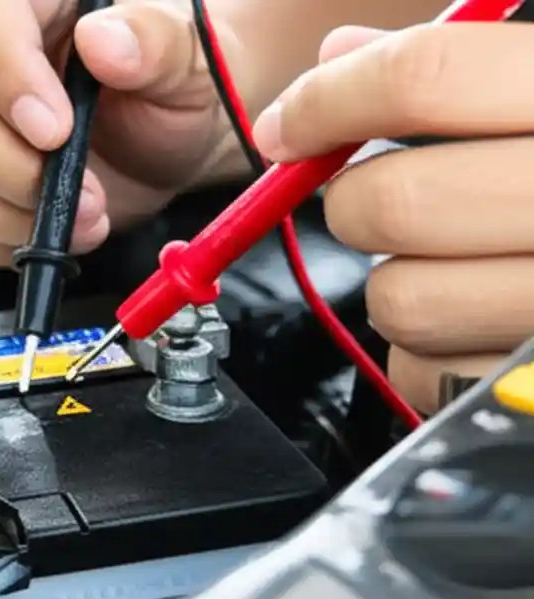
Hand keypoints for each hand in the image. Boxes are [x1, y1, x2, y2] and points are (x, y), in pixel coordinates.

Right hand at [0, 0, 247, 266]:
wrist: (172, 143)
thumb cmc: (176, 86)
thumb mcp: (189, 59)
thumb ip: (155, 43)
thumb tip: (104, 42)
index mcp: (33, 2)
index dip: (3, 69)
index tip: (52, 130)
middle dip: (7, 162)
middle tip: (81, 191)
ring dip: (2, 211)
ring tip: (81, 219)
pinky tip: (45, 234)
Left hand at [254, 22, 533, 412]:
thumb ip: (466, 63)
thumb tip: (340, 58)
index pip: (427, 75)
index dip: (331, 97)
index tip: (290, 122)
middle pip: (395, 200)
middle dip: (354, 198)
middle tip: (376, 192)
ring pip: (401, 298)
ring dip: (396, 277)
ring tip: (451, 259)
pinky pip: (428, 374)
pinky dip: (426, 351)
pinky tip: (475, 318)